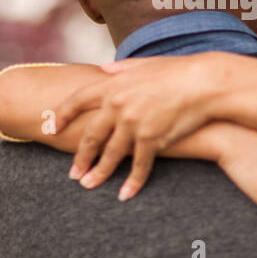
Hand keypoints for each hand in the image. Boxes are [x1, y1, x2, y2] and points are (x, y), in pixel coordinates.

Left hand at [53, 53, 223, 198]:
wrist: (205, 83)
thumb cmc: (180, 71)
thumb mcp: (146, 63)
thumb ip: (122, 67)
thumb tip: (105, 68)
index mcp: (113, 85)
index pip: (76, 101)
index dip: (61, 116)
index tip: (51, 128)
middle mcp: (118, 106)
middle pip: (91, 136)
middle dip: (81, 157)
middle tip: (74, 173)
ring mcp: (134, 124)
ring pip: (111, 154)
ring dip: (99, 172)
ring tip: (89, 185)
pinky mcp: (153, 138)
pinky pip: (139, 165)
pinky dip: (132, 181)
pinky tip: (126, 194)